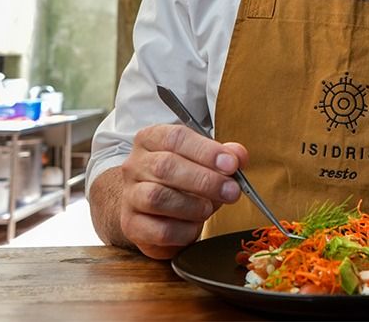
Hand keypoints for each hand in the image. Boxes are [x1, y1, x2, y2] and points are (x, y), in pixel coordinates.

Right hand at [117, 124, 248, 258]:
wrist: (149, 210)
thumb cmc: (179, 181)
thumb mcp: (202, 162)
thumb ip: (223, 156)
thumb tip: (239, 155)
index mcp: (151, 140)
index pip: (175, 137)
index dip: (206, 151)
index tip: (231, 164)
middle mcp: (135, 165)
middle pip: (165, 166)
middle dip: (204, 180)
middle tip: (231, 191)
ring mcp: (129, 195)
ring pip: (158, 197)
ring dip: (193, 205)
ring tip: (210, 208)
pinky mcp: (132, 225)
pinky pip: (160, 230)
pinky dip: (184, 230)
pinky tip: (195, 226)